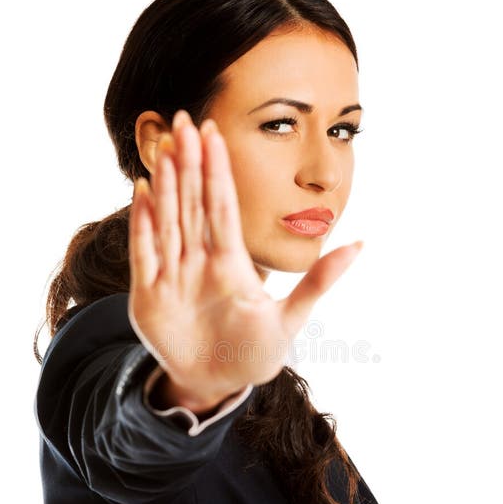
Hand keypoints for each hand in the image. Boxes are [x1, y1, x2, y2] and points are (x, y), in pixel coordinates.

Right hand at [128, 110, 362, 405]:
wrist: (217, 384)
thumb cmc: (254, 353)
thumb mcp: (291, 319)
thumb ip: (319, 282)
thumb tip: (360, 244)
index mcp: (232, 263)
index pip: (223, 206)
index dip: (218, 171)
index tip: (215, 133)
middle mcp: (201, 260)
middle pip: (193, 203)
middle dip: (188, 163)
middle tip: (183, 119)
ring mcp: (174, 275)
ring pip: (169, 219)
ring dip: (165, 183)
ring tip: (162, 144)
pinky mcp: (150, 294)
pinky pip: (145, 252)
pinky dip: (143, 223)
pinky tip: (142, 190)